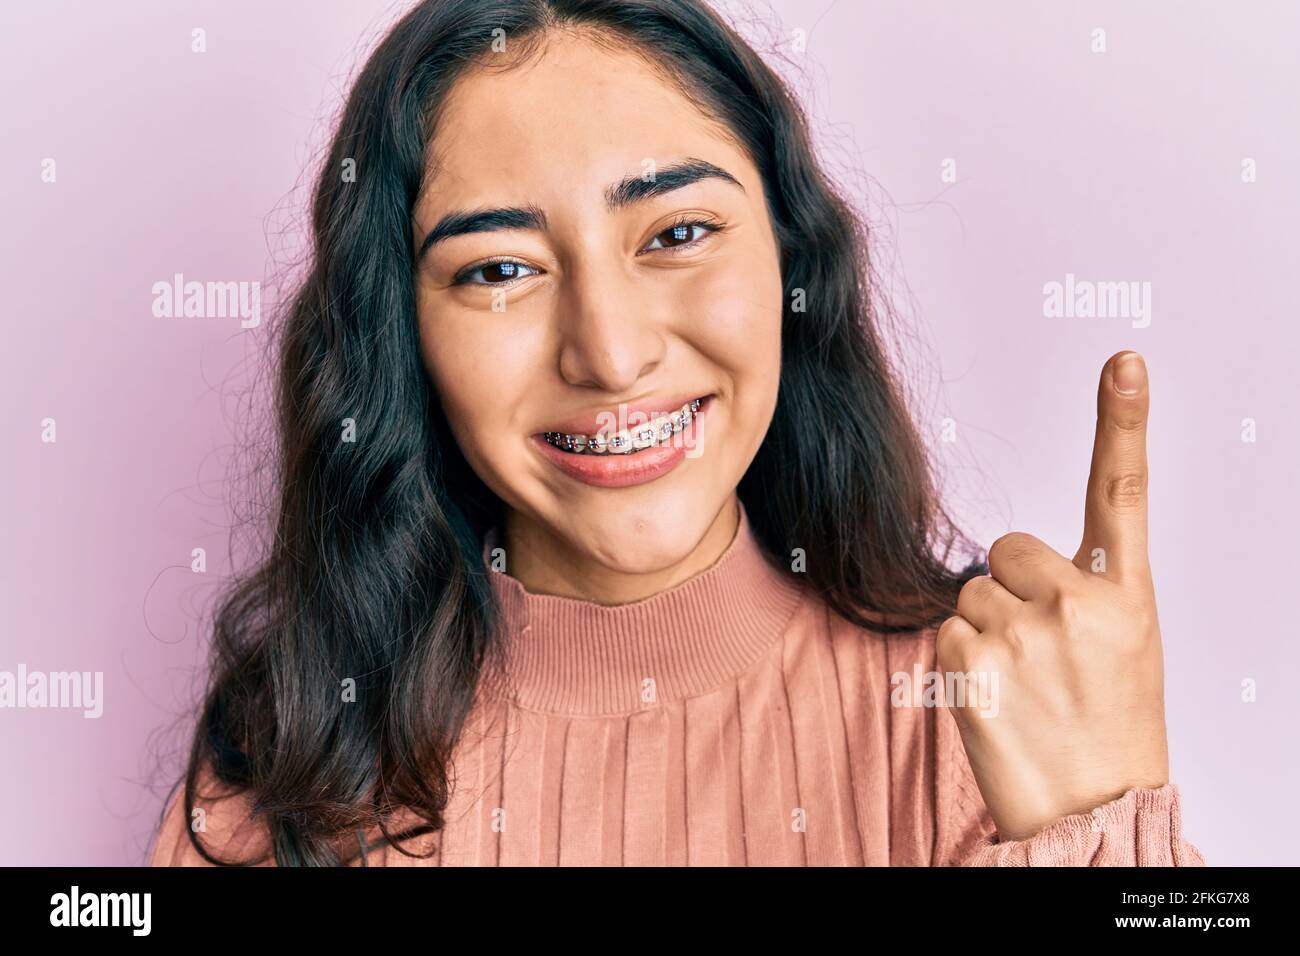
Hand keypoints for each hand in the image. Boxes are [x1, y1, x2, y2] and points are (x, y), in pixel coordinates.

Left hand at [937, 350, 1168, 840]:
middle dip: (1012, 589)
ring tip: (1024, 684)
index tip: (1124, 362)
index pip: (1123, 492)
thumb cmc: (1109, 724)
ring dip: (984, 630)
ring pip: (969, 593)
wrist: (1093, 809)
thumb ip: (1085, 592)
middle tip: (1042, 651)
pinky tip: (996, 699)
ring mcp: (1022, 631)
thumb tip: (1020, 562)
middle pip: (1005, 550)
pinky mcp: (972, 662)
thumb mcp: (1125, 648)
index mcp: (1125, 594)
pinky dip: (959, 662)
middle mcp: (1078, 602)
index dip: (1123, 421)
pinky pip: (945, 632)